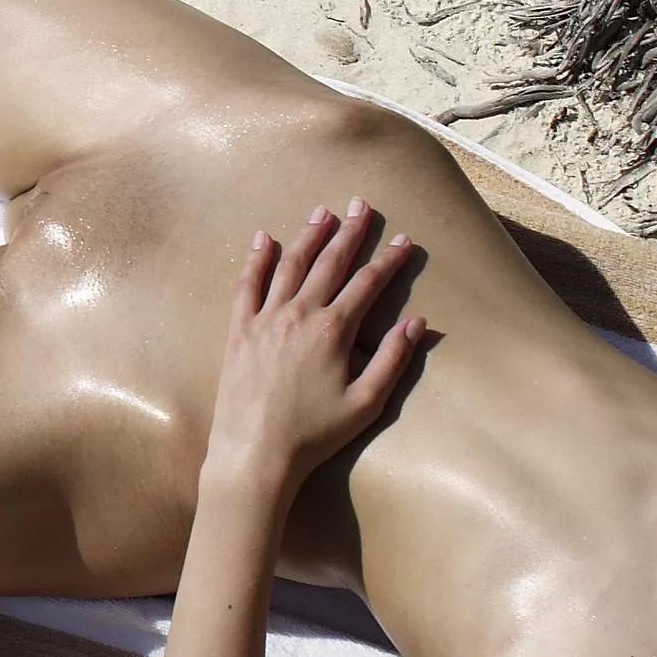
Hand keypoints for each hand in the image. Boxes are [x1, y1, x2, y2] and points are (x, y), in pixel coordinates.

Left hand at [207, 198, 428, 497]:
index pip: (368, 283)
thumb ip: (393, 359)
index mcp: (334, 330)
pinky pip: (246, 285)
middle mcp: (299, 315)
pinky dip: (256, 259)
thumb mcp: (366, 402)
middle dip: (349, 232)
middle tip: (361, 204)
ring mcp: (265, 319)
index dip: (389, 260)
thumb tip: (418, 321)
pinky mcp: (238, 330)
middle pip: (329, 263)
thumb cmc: (316, 433)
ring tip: (322, 213)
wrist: (256, 451)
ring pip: (289, 266)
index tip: (405, 240)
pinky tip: (263, 239)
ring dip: (308, 237)